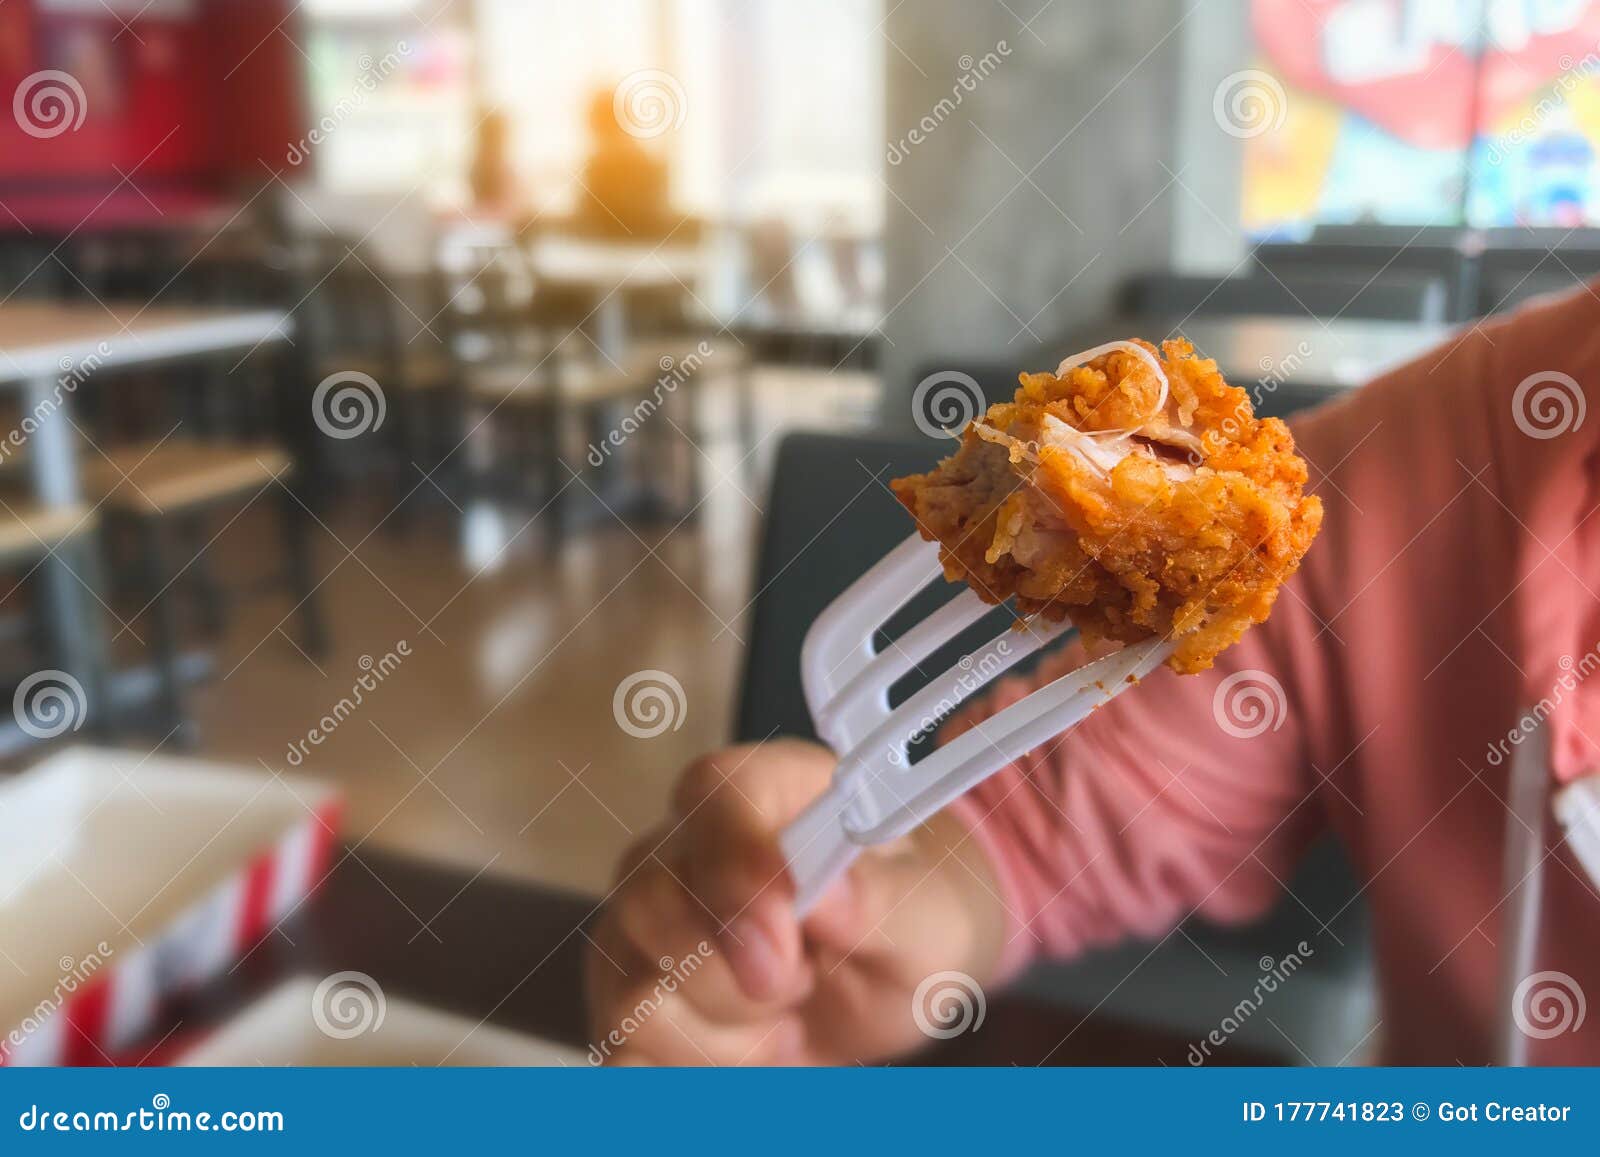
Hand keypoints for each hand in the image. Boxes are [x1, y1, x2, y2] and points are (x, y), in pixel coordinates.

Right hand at [584, 739, 1004, 1064]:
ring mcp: (642, 923)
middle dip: (734, 978)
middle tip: (803, 984)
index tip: (783, 948)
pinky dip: (692, 1077)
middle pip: (652, 904)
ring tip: (784, 1019)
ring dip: (723, 1037)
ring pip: (632, 991)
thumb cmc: (905, 921)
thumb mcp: (927, 918)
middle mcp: (684, 845)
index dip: (739, 870)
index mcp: (765, 792)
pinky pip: (626, 1054)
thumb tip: (829, 894)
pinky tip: (745, 1057)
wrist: (887, 977)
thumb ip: (882, 901)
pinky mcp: (627, 996)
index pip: (717, 796)